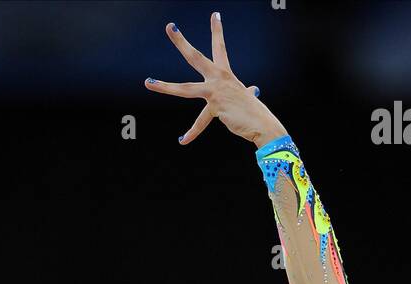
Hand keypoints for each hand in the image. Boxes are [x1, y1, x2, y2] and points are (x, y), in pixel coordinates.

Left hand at [145, 13, 281, 146]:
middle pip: (196, 57)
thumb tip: (254, 90)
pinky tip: (182, 140)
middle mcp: (219, 78)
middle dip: (181, 42)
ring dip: (165, 87)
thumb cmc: (254, 111)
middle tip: (170, 27)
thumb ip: (246, 92)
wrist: (262, 123)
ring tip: (148, 83)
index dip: (217, 31)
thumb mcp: (247, 97)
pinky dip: (192, 133)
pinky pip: (199, 123)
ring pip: (185, 89)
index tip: (215, 15)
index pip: (220, 48)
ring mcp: (215, 91)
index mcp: (226, 74)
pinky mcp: (215, 107)